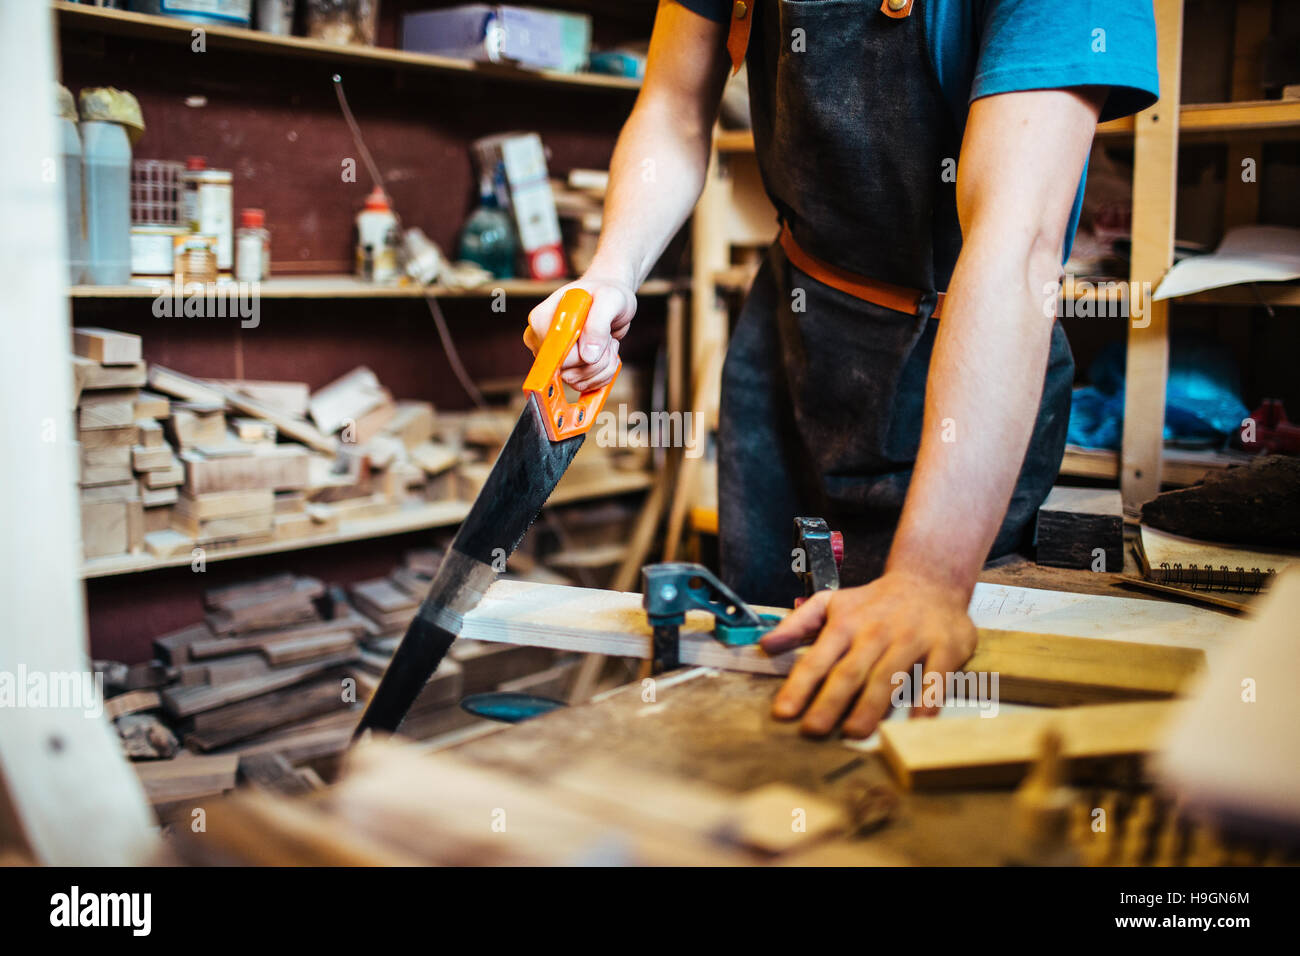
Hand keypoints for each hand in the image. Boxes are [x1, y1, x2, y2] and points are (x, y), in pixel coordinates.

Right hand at [524, 276, 636, 390]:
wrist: (611, 301)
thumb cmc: (607, 294)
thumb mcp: (609, 299)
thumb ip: (598, 324)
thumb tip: (588, 356)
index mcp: (542, 320)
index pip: (555, 354)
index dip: (581, 355)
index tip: (601, 343)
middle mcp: (542, 341)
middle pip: (566, 372)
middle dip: (597, 360)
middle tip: (609, 338)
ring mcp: (553, 357)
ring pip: (576, 381)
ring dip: (603, 367)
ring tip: (609, 343)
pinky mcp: (566, 368)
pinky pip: (583, 385)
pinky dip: (602, 375)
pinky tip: (607, 354)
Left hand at [759, 571, 977, 737]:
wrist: (929, 580)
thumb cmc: (873, 601)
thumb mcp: (830, 602)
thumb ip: (797, 624)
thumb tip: (765, 645)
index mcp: (845, 623)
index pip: (817, 659)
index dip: (799, 686)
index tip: (783, 713)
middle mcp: (875, 632)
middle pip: (850, 672)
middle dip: (830, 702)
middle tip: (813, 730)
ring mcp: (911, 639)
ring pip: (887, 676)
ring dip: (870, 706)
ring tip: (854, 733)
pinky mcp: (945, 647)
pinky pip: (935, 677)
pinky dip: (926, 699)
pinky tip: (914, 722)